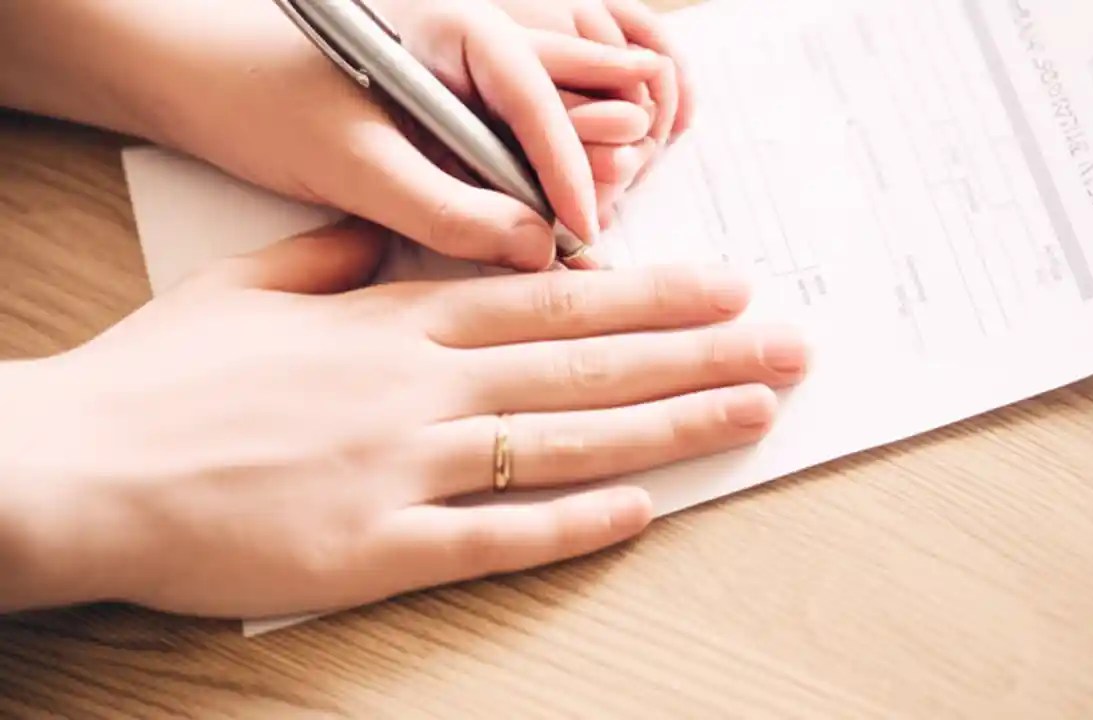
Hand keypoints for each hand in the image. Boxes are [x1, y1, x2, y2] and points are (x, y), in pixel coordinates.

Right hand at [0, 220, 807, 617]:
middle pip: (583, 362)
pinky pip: (496, 537)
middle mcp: (416, 387)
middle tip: (784, 341)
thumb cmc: (158, 378)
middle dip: (697, 349)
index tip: (724, 282)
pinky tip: (643, 509)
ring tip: (752, 411)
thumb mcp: (251, 284)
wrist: (77, 466)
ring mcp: (402, 469)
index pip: (548, 298)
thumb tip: (396, 229)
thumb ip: (339, 255)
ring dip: (669, 424)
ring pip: (564, 440)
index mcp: (390, 320)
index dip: (649, 292)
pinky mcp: (375, 552)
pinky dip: (575, 523)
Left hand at [147, 0, 665, 270]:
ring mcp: (463, 71)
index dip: (569, 168)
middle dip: (597, 156)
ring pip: (551, 117)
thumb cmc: (253, 95)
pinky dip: (535, 181)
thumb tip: (534, 249)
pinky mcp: (449, 107)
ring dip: (574, 169)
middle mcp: (469, 39)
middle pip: (571, 92)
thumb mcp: (351, 163)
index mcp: (450, 24)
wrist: (189, 75)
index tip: (583, 232)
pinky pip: (515, 140)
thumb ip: (445, 209)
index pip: (535, 94)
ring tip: (583, 229)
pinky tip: (542, 226)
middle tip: (595, 229)